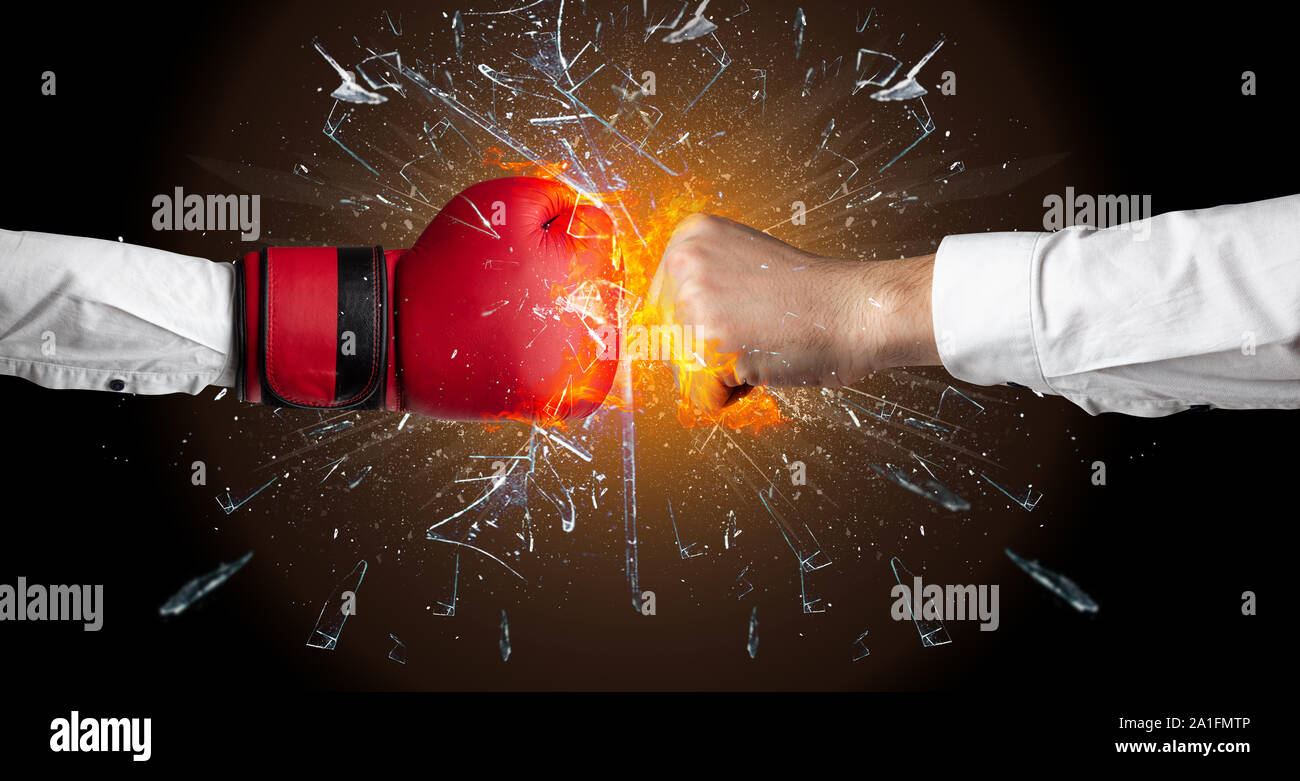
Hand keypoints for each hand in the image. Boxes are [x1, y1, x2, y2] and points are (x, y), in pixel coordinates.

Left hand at [647, 214, 939, 412]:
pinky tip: (765, 359)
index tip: (742, 309)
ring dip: (721, 372)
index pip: (657, 309)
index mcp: (688, 238)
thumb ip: (696, 286)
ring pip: (681, 372)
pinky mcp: (708, 345)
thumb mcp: (739, 266)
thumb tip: (642, 332)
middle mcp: (683, 263)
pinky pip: (700, 398)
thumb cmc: (809, 296)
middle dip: (708, 351)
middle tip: (757, 327)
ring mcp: (693, 303)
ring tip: (762, 341)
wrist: (857, 309)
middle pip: (663, 343)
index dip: (700, 326)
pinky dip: (733, 395)